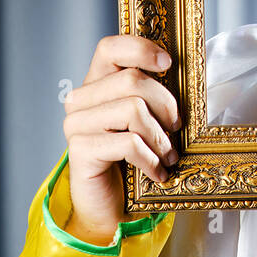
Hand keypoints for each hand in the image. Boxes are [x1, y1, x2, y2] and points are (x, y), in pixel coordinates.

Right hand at [63, 36, 179, 244]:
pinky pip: (128, 143)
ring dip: (160, 137)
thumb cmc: (133, 160)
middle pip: (131, 80)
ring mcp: (76, 124)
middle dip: (165, 105)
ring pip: (132, 109)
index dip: (140, 48)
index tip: (168, 63)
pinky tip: (158, 173)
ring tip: (169, 155)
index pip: (110, 47)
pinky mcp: (80, 150)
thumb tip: (180, 73)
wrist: (111, 208)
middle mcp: (81, 100)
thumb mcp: (147, 121)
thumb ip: (153, 96)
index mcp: (97, 84)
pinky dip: (151, 159)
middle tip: (176, 129)